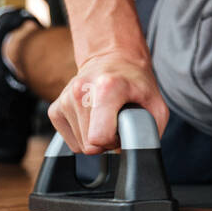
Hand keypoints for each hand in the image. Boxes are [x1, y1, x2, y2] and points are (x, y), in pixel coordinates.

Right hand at [48, 50, 168, 154]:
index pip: (99, 137)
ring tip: (106, 118)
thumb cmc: (135, 82)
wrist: (113, 59)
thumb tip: (134, 151)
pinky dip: (83, 135)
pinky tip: (94, 118)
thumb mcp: (156, 104)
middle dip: (107, 140)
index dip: (114, 142)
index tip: (122, 129)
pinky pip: (70, 141)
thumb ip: (149, 131)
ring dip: (95, 137)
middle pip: (89, 145)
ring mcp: (65, 100)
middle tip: (117, 122)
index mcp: (107, 87)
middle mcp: (81, 91)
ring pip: (80, 145)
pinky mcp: (55, 109)